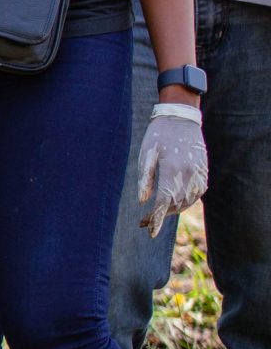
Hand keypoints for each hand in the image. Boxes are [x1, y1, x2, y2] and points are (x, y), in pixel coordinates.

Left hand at [136, 104, 207, 235]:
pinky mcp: (204, 171)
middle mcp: (189, 174)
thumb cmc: (158, 135)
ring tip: (158, 213)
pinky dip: (187, 201)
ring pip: (188, 201)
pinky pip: (197, 193)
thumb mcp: (146, 154)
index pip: (164, 202)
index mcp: (173, 170)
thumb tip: (143, 202)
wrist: (181, 118)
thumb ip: (145, 179)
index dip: (157, 218)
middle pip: (176, 204)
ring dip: (174, 210)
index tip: (148, 231)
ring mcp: (199, 173)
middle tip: (145, 220)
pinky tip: (176, 202)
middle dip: (161, 215)